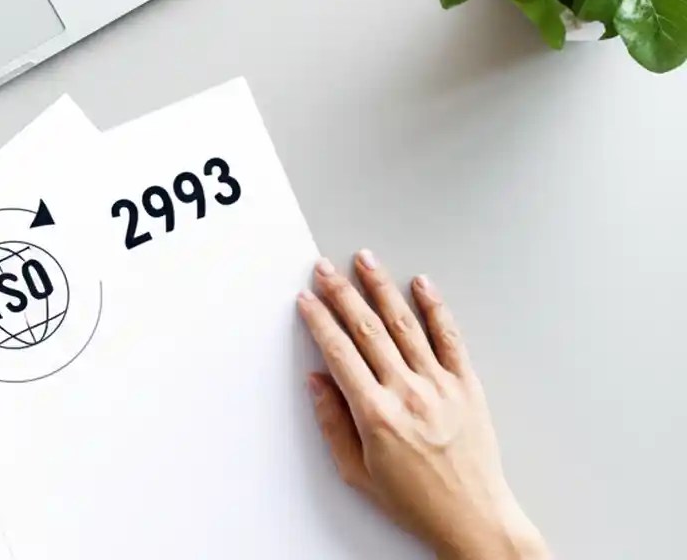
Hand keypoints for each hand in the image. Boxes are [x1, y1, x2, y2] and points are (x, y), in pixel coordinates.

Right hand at [297, 251, 549, 559]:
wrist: (473, 518)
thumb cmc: (415, 501)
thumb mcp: (357, 472)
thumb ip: (333, 422)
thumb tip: (318, 381)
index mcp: (376, 415)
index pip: (339, 352)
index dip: (319, 321)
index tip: (307, 300)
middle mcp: (408, 393)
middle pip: (367, 329)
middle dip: (341, 293)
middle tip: (325, 269)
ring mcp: (440, 385)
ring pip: (405, 324)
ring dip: (381, 288)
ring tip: (365, 261)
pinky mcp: (466, 385)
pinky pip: (449, 337)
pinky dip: (435, 307)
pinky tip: (421, 284)